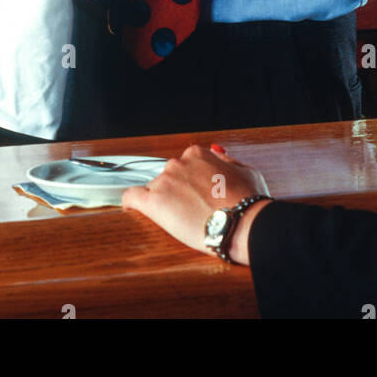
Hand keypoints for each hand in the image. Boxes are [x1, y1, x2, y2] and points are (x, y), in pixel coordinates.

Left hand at [122, 144, 270, 264]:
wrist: (242, 222)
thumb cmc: (246, 200)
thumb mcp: (244, 170)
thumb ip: (227, 160)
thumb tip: (218, 153)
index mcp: (198, 154)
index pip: (185, 164)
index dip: (189, 180)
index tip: (193, 191)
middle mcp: (179, 163)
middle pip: (169, 176)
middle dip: (177, 191)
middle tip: (190, 209)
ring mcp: (165, 182)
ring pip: (154, 188)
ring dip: (162, 200)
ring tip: (176, 218)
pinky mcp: (155, 202)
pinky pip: (133, 196)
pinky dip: (130, 201)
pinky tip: (130, 207)